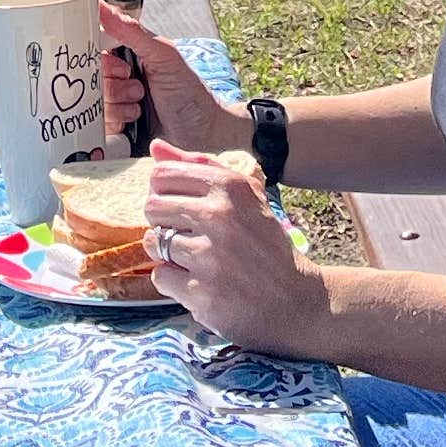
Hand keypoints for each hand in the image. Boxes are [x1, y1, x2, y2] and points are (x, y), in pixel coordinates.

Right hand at [99, 1, 243, 155]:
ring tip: (140, 102)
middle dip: (113, 83)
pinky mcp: (113, 126)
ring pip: (92, 99)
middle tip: (137, 85)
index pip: (94, 47)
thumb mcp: (163, 55)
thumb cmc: (188, 92)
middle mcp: (117, 76)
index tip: (120, 65)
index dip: (99, 57)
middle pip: (90, 76)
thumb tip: (102, 6)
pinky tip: (134, 120)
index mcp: (126, 53)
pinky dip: (115, 121)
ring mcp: (114, 102)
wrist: (201, 133)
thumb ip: (132, 32)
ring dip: (117, 103)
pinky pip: (96, 122)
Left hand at [142, 150, 332, 357]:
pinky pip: (161, 276)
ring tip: (193, 260)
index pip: (162, 175)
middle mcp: (220, 216)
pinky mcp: (202, 292)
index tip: (180, 208)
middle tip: (186, 236)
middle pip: (152, 207)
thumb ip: (199, 166)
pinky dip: (173, 282)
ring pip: (153, 242)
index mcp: (230, 186)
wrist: (293, 300)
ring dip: (167, 254)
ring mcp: (210, 256)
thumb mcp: (245, 196)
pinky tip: (197, 282)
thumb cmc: (264, 244)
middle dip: (163, 222)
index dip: (164, 193)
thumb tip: (155, 146)